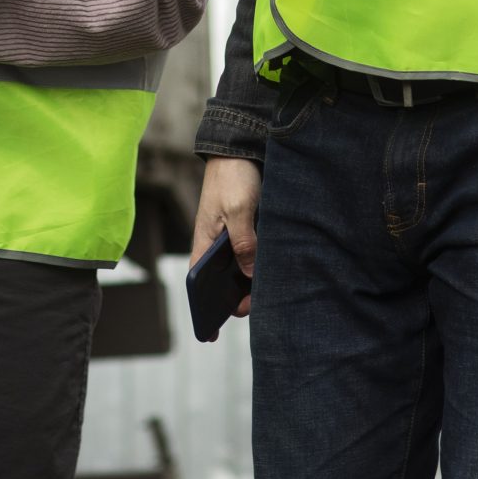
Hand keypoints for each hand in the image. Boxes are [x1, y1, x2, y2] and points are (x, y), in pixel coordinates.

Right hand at [191, 156, 261, 316]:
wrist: (242, 146)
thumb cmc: (232, 177)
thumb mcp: (238, 211)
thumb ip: (244, 243)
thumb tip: (250, 277)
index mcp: (204, 240)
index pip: (198, 281)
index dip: (203, 306)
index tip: (210, 332)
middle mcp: (218, 242)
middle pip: (223, 280)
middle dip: (237, 299)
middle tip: (256, 308)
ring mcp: (235, 236)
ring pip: (242, 269)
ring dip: (253, 282)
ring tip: (272, 296)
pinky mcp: (252, 229)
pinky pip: (256, 254)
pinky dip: (264, 265)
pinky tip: (278, 274)